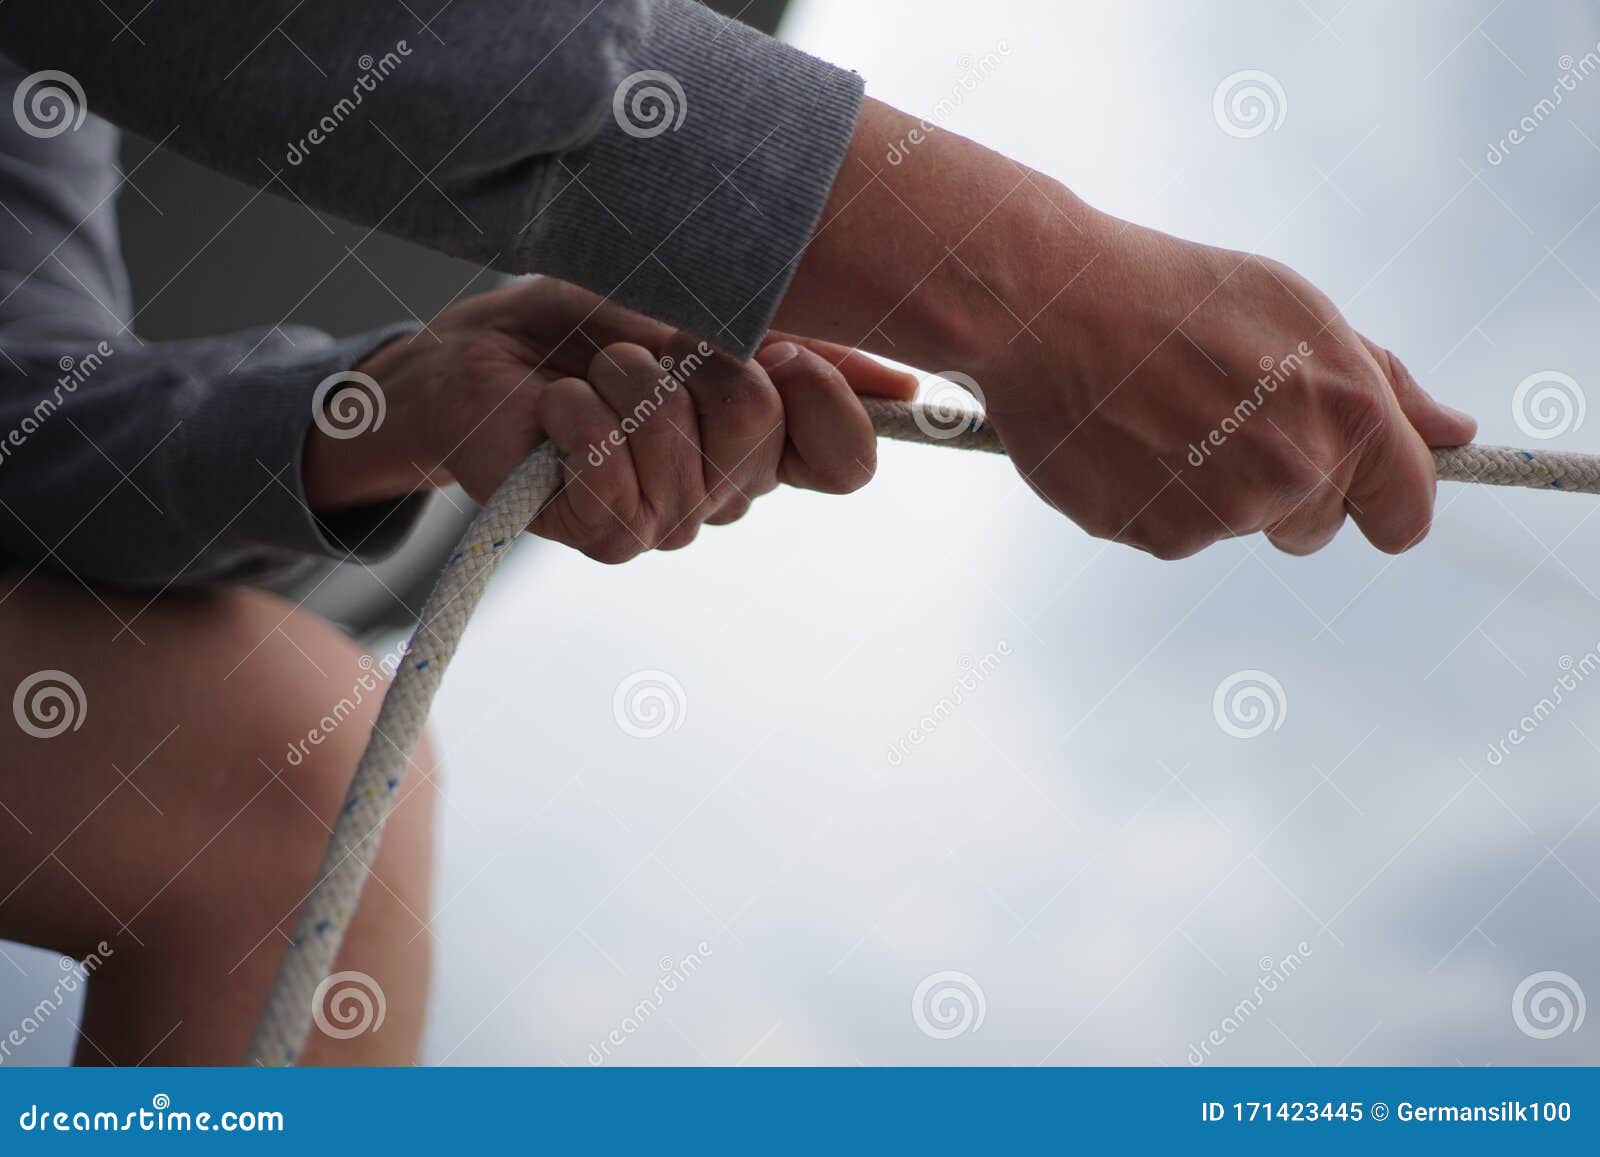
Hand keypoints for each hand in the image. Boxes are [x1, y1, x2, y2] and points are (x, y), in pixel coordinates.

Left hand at [303, 277, 916, 561]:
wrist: (469, 357)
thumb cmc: (578, 327)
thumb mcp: (703, 309)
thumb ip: (804, 350)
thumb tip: (909, 388)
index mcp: (763, 440)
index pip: (848, 464)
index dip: (825, 404)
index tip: (774, 344)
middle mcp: (727, 490)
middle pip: (766, 444)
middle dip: (704, 368)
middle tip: (655, 346)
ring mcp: (667, 519)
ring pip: (692, 467)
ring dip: (632, 388)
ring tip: (594, 371)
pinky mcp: (603, 534)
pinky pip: (624, 493)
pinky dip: (585, 422)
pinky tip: (560, 404)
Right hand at [974, 212, 1478, 558]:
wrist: (1048, 306)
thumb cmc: (1177, 293)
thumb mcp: (1297, 313)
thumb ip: (1384, 384)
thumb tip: (1457, 435)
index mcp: (1348, 415)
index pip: (1407, 511)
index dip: (1384, 501)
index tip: (1360, 490)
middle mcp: (1294, 476)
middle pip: (1315, 526)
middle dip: (1284, 487)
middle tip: (1221, 414)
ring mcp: (1220, 516)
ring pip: (1237, 526)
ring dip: (1210, 486)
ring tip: (1158, 411)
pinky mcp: (1152, 538)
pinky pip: (1170, 533)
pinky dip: (1151, 497)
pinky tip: (1121, 436)